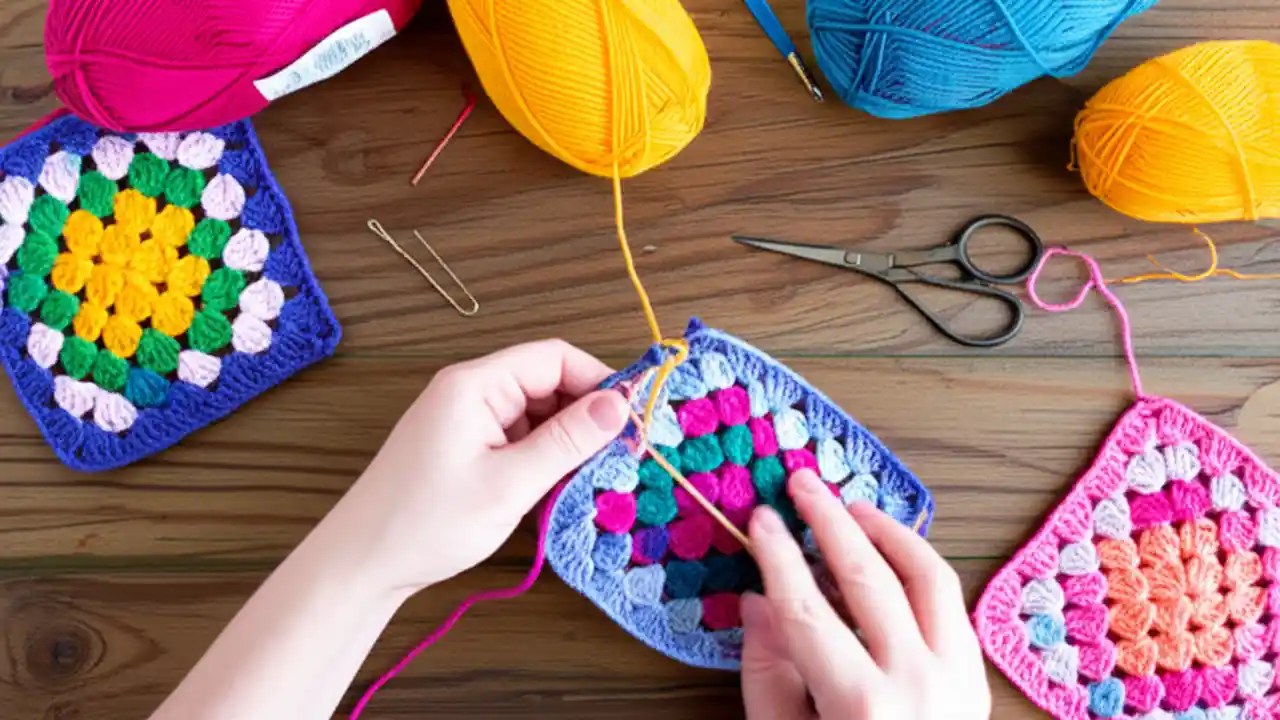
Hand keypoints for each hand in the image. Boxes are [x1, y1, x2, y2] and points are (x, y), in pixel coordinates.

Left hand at [334, 340, 628, 592]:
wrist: (362, 563)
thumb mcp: (509, 484)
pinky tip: (561, 487)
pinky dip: (545, 458)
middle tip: (624, 454)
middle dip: (588, 415)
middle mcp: (471, 391)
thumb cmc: (427, 522)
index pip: (554, 358)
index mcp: (475, 384)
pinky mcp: (467, 446)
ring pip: (538, 413)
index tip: (635, 418)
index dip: (600, 381)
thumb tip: (621, 404)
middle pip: (548, 383)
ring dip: (568, 441)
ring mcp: (468, 419)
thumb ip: (567, 442)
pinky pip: (520, 437)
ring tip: (596, 476)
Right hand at [741, 469, 989, 719]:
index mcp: (863, 706)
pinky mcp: (976, 682)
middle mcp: (918, 684)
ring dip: (889, 534)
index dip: (779, 557)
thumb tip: (760, 604)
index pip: (807, 610)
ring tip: (853, 509)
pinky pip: (951, 606)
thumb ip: (767, 675)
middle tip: (804, 484)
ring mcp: (958, 681)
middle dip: (830, 522)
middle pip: (870, 578)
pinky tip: (891, 555)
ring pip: (930, 579)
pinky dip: (919, 569)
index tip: (762, 519)